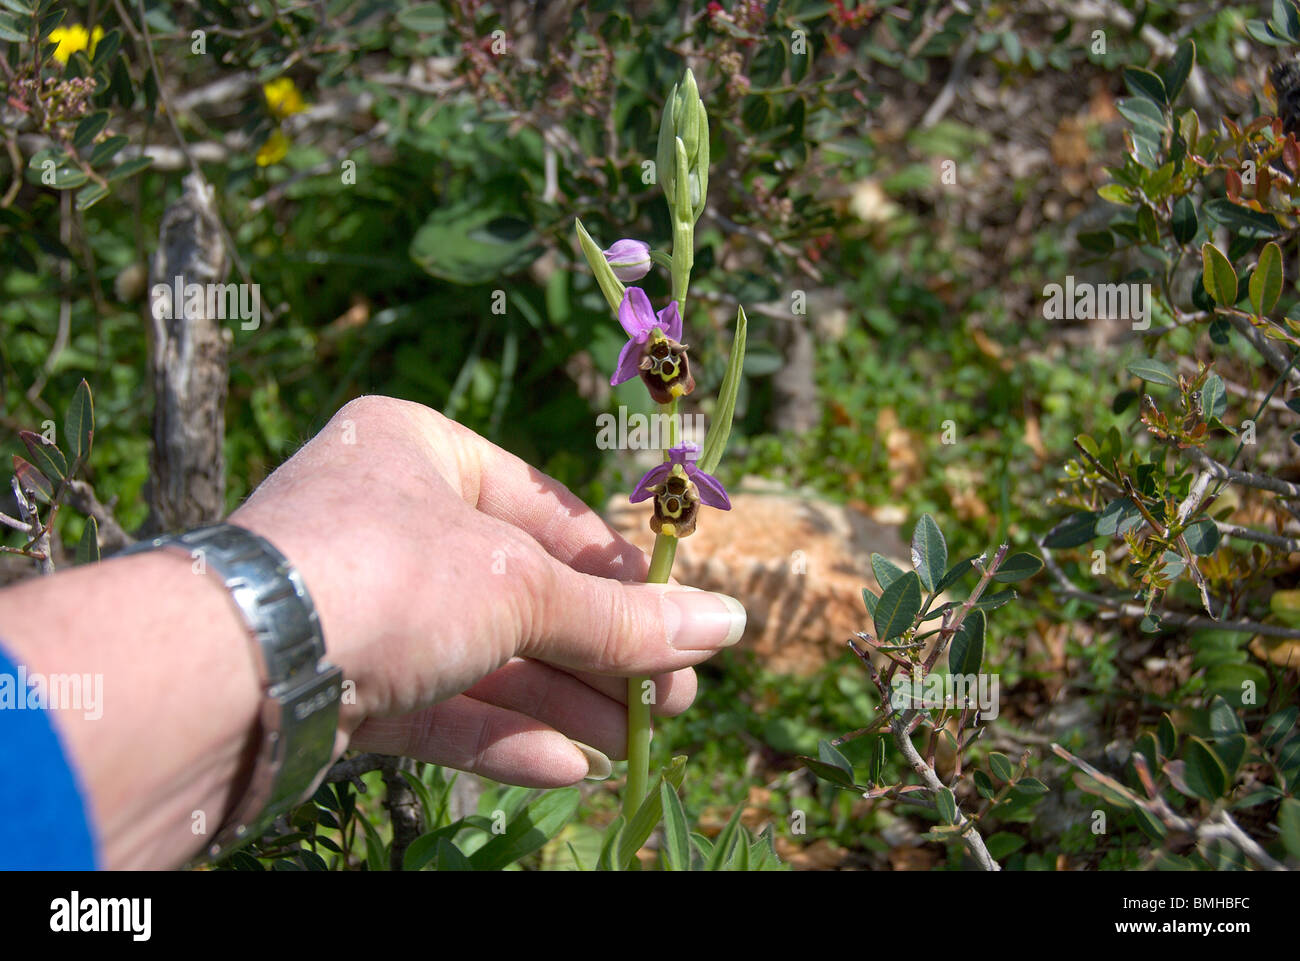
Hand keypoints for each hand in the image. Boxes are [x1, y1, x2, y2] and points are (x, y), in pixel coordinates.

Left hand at [230, 396, 744, 785]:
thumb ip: (621, 617)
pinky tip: (567, 767)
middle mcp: (385, 519)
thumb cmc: (389, 575)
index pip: (545, 507)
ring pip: (483, 655)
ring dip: (561, 700)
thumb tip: (729, 626)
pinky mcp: (338, 684)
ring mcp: (359, 606)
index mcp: (418, 450)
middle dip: (599, 649)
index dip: (617, 568)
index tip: (678, 618)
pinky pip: (437, 703)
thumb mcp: (521, 589)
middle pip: (519, 589)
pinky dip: (502, 733)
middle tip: (674, 698)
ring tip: (635, 740)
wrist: (234, 673)